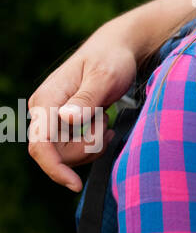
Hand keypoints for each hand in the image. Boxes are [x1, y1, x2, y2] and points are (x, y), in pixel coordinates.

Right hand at [28, 21, 137, 190]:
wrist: (117, 48)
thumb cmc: (112, 59)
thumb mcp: (105, 78)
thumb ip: (87, 99)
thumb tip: (66, 120)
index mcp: (47, 100)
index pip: (40, 144)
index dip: (55, 168)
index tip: (75, 184)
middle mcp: (43, 110)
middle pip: (55, 154)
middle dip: (84, 148)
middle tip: (107, 123)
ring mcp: (51, 117)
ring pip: (65, 153)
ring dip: (91, 145)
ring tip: (106, 119)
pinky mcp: (62, 122)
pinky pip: (73, 147)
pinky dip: (92, 143)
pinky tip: (105, 124)